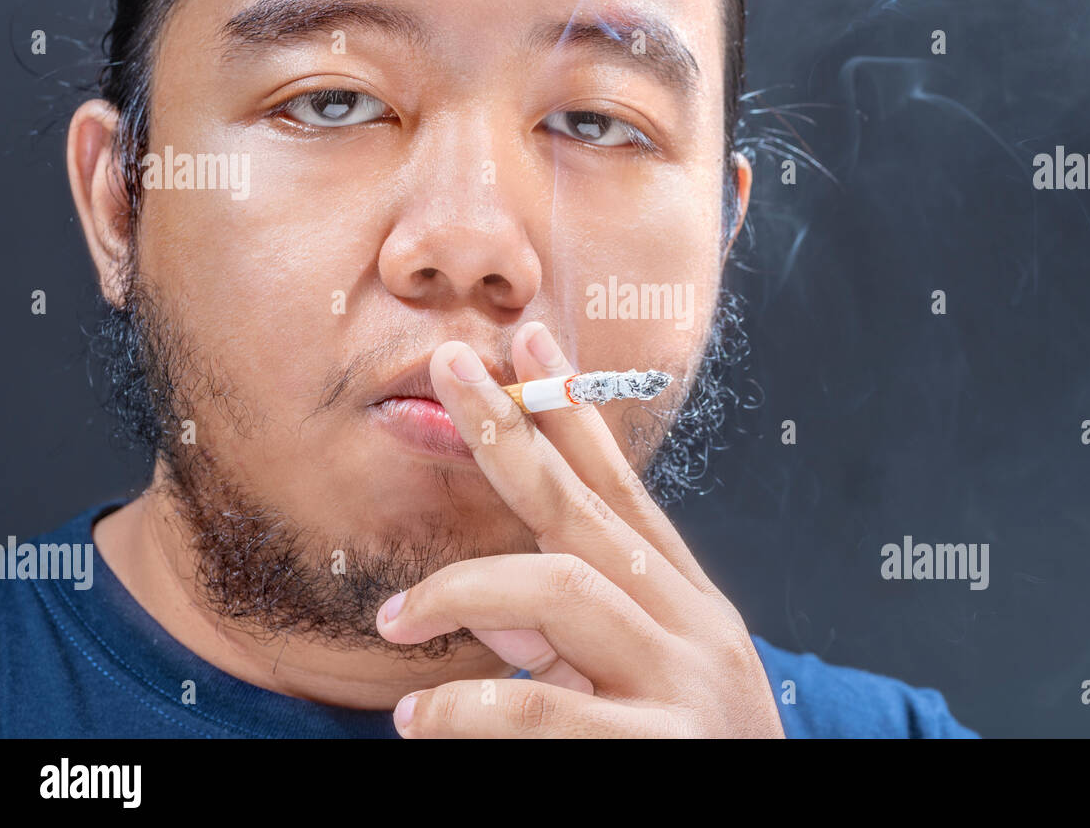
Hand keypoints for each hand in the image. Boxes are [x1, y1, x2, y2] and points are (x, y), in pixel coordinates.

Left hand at [375, 321, 784, 737]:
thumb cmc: (694, 751)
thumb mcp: (642, 680)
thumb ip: (572, 634)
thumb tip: (486, 598)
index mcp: (686, 601)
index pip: (622, 487)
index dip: (571, 409)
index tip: (528, 339)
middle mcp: (693, 625)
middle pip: (587, 509)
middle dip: (512, 434)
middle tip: (449, 374)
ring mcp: (685, 684)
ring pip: (565, 589)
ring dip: (467, 586)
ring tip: (395, 619)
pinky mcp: (665, 748)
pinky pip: (545, 710)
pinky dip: (471, 706)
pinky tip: (421, 716)